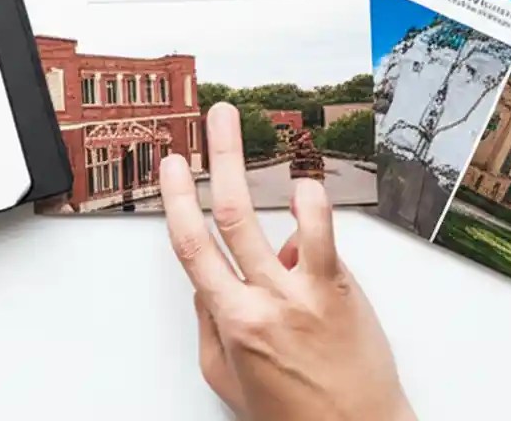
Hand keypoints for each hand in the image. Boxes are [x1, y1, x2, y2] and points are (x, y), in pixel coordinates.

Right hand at [160, 104, 415, 420]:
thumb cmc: (295, 416)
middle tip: (216, 120)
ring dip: (267, 171)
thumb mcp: (227, 380)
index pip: (192, 248)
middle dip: (218, 160)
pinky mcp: (341, 289)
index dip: (177, 200)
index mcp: (233, 322)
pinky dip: (313, 207)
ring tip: (263, 133)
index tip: (170, 167)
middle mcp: (267, 300)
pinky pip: (325, 237)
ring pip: (278, 217)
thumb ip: (210, 328)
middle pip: (232, 216)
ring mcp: (307, 291)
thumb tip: (205, 284)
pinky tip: (305, 187)